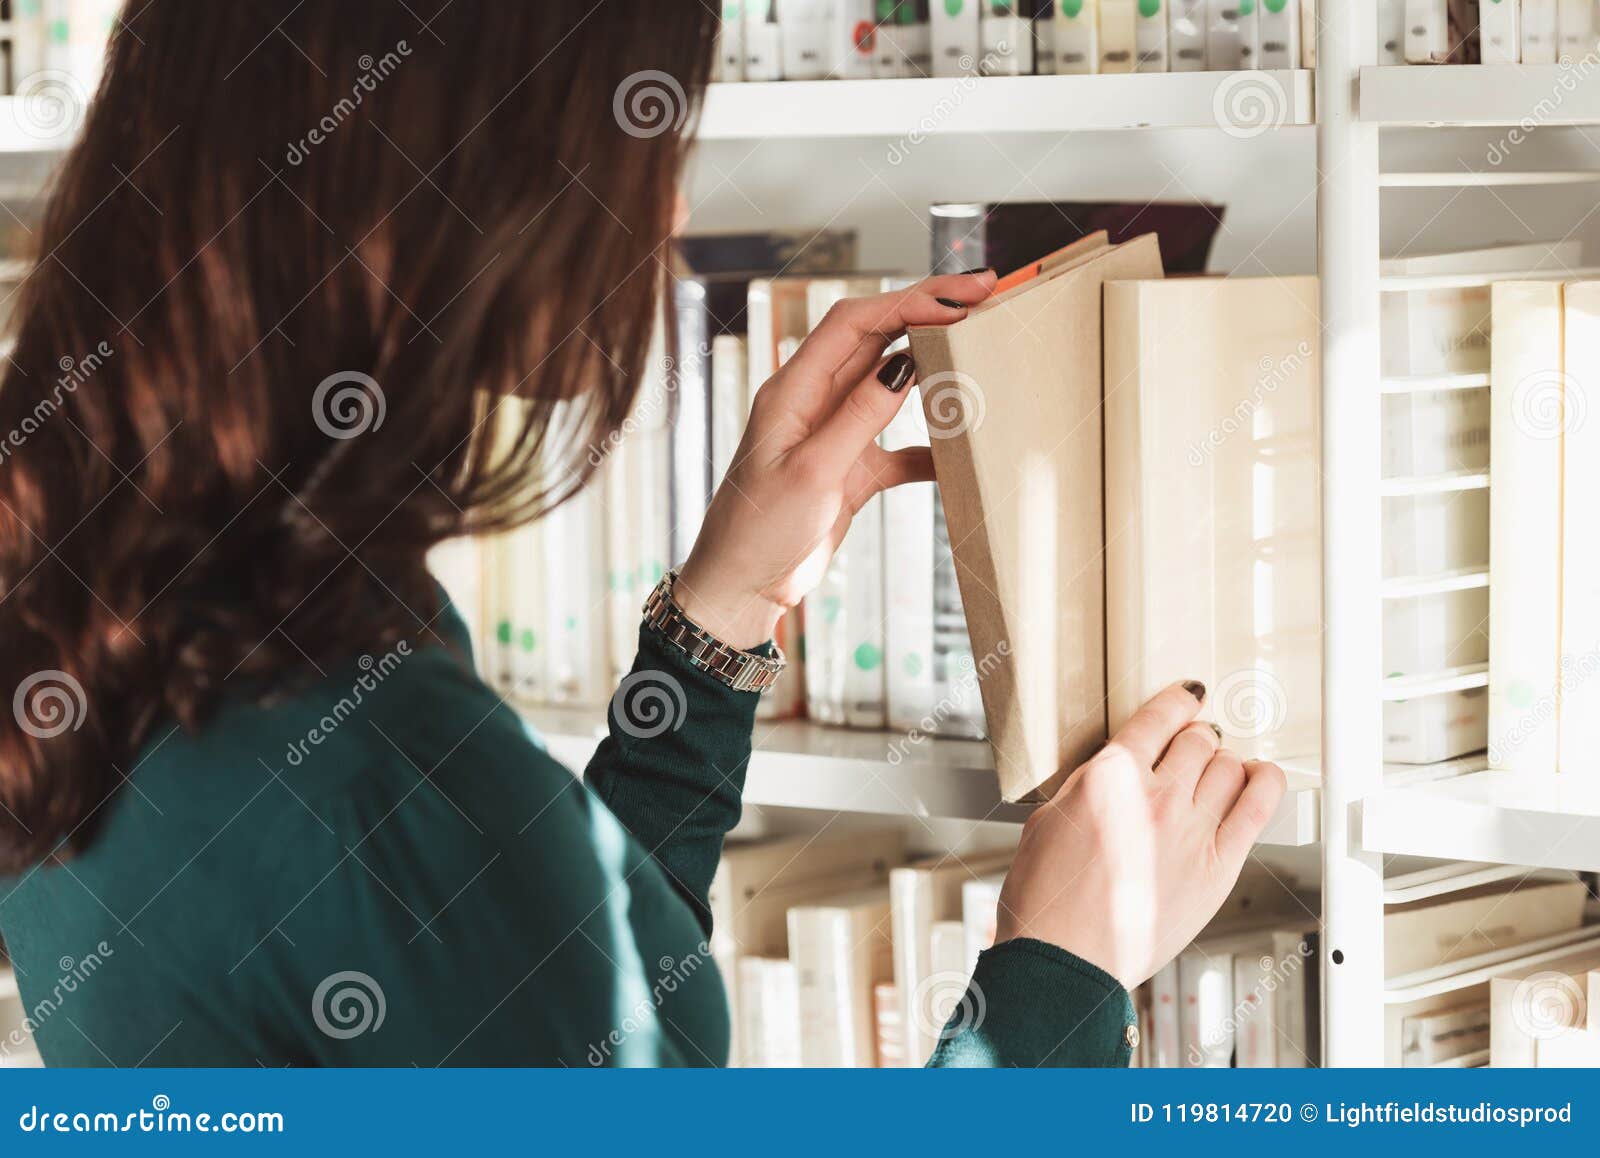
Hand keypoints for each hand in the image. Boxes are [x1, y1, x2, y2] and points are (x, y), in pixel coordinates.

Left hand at [674, 271, 997, 649]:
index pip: (855, 323)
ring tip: (978, 346)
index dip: (907, 301)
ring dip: (933, 367)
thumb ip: (859, 416)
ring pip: (891, 384)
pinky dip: (930, 446)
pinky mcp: (849, 471)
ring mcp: (834, 434)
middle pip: (877, 339)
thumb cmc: (757, 530)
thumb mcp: (813, 471)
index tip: (958, 296)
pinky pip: (899, 447)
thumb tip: (904, 365)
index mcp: (792, 390)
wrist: (741, 587)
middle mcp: (814, 402)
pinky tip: (961, 450)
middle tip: (982, 290)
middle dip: (927, 311)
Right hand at [994, 681, 1287, 989]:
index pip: (1158, 718)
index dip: (1177, 701)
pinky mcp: (1218, 867)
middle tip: (1192, 746)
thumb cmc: (1046, 899)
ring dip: (1223, 762)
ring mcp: (1191, 830)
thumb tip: (1115, 772)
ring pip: (1229, 767)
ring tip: (1216, 771)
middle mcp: (1156, 796)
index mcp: (1110, 776)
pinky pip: (1257, 808)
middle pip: (1199, 741)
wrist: (1064, 957)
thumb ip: (1090, 785)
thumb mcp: (1048, 818)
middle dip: (1196, 738)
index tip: (1186, 698)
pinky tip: (1261, 777)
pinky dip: (1265, 783)